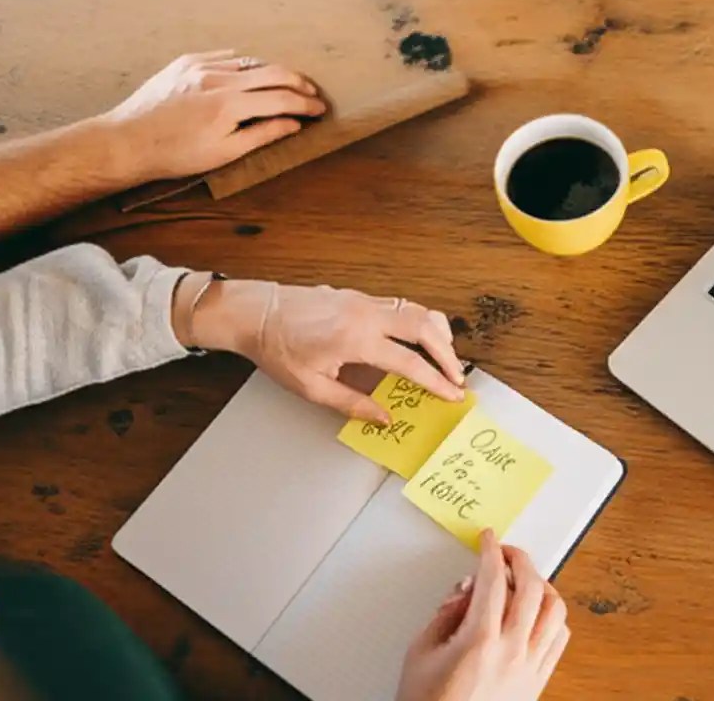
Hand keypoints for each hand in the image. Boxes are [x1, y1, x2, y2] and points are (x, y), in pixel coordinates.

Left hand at [102, 50, 326, 181]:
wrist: (128, 141)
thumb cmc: (175, 155)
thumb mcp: (225, 153)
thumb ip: (263, 134)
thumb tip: (293, 124)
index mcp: (229, 104)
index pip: (281, 98)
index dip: (306, 104)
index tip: (321, 109)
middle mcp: (217, 78)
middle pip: (272, 71)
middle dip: (298, 82)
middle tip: (313, 93)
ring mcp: (200, 65)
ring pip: (250, 61)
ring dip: (273, 71)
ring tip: (288, 84)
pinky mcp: (186, 61)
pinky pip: (225, 56)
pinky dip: (245, 64)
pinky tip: (252, 73)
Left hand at [177, 276, 465, 423]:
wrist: (256, 312)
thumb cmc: (278, 350)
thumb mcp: (311, 387)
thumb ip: (352, 403)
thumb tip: (385, 418)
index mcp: (356, 340)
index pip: (409, 363)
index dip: (435, 382)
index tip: (452, 396)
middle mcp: (366, 315)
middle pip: (425, 328)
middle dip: (447, 354)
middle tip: (457, 378)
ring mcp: (365, 301)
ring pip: (417, 310)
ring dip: (437, 334)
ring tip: (446, 358)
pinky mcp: (360, 296)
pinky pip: (401, 305)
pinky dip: (420, 321)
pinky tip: (422, 338)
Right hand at [396, 530, 569, 700]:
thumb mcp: (419, 653)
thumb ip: (444, 613)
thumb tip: (465, 589)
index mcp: (479, 640)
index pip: (493, 579)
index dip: (491, 551)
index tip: (488, 539)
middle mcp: (511, 650)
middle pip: (531, 586)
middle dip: (519, 559)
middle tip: (505, 552)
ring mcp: (529, 667)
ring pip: (554, 610)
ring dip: (542, 585)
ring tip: (525, 579)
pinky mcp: (537, 682)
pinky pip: (559, 638)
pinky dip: (553, 616)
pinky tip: (539, 612)